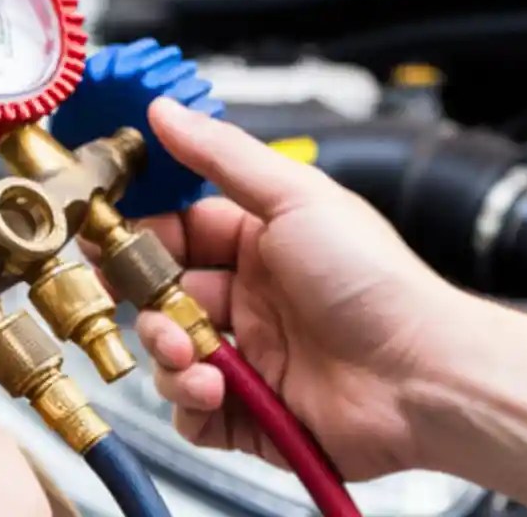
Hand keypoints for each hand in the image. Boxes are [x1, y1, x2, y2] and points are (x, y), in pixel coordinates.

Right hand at [129, 98, 467, 480]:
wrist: (422, 375)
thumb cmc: (375, 282)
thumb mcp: (296, 197)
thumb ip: (222, 156)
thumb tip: (167, 112)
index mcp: (264, 242)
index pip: (181, 231)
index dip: (141, 236)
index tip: (105, 237)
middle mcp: (257, 298)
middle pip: (166, 295)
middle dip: (146, 300)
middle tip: (139, 298)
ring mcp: (255, 356)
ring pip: (172, 355)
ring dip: (169, 354)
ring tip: (194, 354)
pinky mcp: (254, 414)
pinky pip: (194, 414)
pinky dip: (191, 405)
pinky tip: (214, 391)